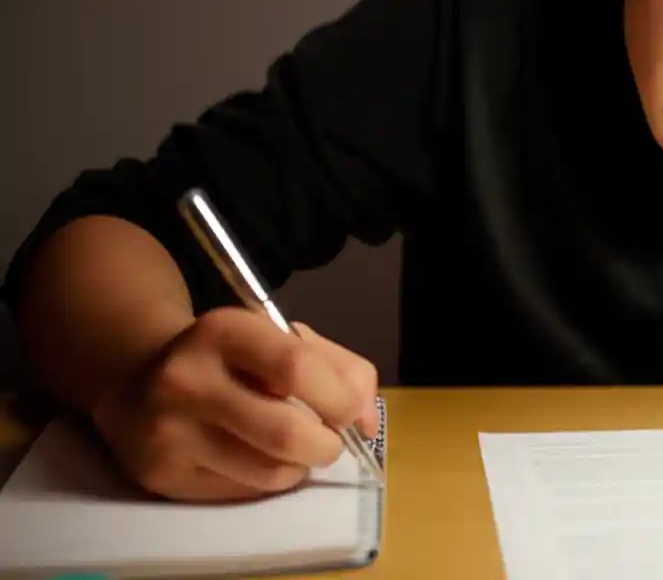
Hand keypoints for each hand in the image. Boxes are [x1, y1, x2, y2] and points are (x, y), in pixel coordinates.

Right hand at [90, 308, 378, 502]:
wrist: (136, 378)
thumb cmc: (230, 358)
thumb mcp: (281, 339)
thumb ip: (340, 368)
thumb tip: (367, 422)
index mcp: (224, 331)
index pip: (296, 367)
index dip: (339, 398)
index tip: (351, 412)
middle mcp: (188, 379)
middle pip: (287, 433)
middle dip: (327, 445)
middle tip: (329, 440)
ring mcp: (169, 431)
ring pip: (270, 472)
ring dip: (300, 466)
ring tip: (291, 446)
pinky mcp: (162, 475)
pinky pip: (243, 491)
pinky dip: (267, 480)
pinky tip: (253, 456)